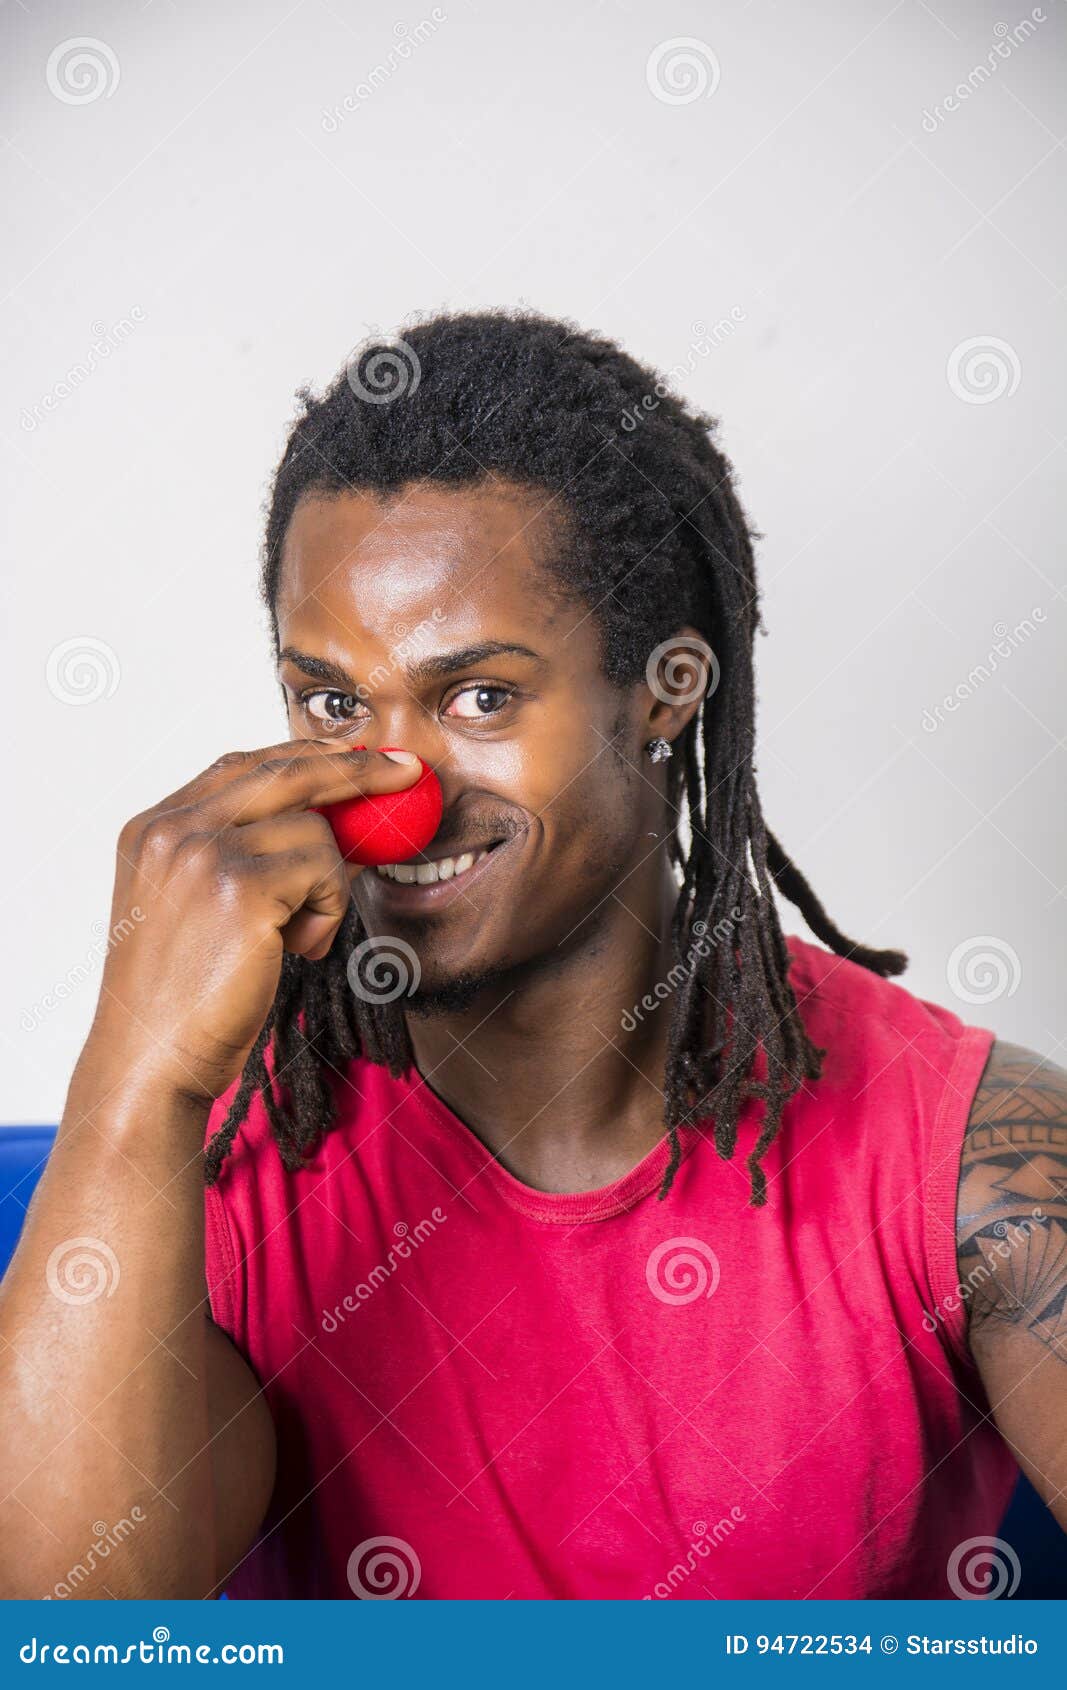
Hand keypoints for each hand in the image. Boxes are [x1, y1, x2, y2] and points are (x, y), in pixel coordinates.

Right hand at [85, 740, 420, 1104]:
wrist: (151, 1061)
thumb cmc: (185, 999)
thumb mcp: (204, 909)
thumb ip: (247, 855)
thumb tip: (337, 819)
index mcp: (153, 828)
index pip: (243, 766)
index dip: (306, 756)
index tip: (355, 756)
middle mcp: (171, 828)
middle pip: (285, 771)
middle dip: (355, 768)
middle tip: (408, 770)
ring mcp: (203, 852)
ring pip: (316, 830)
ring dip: (328, 888)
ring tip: (293, 940)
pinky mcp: (241, 885)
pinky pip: (325, 870)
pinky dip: (328, 913)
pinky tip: (296, 950)